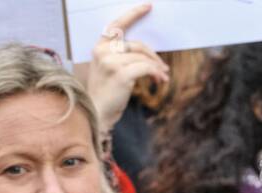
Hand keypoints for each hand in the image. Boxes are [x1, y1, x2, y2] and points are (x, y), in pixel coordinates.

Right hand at [86, 4, 169, 132]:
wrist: (97, 113)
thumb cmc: (107, 93)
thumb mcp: (111, 70)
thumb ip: (123, 58)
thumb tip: (150, 57)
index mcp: (99, 47)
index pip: (117, 25)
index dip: (133, 14)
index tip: (149, 6)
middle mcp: (102, 51)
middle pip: (137, 45)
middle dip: (153, 56)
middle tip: (164, 68)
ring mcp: (110, 61)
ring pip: (143, 58)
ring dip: (156, 68)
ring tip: (162, 78)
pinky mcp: (120, 73)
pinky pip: (145, 67)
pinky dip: (155, 73)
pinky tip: (159, 81)